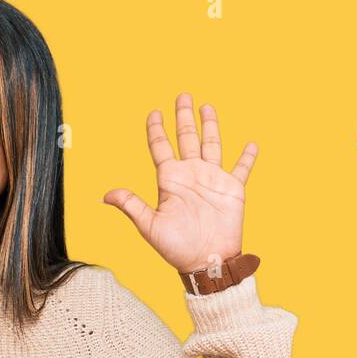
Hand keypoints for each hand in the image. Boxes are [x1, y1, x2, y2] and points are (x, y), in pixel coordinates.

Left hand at [103, 93, 256, 273]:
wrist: (207, 262)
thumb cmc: (176, 248)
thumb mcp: (149, 226)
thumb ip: (131, 205)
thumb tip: (105, 195)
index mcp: (170, 180)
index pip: (160, 147)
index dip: (156, 129)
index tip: (153, 112)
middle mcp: (190, 174)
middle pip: (186, 137)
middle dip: (184, 116)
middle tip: (183, 96)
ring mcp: (212, 179)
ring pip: (211, 144)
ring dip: (210, 126)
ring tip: (207, 107)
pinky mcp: (232, 189)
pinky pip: (241, 168)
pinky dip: (247, 157)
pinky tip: (251, 144)